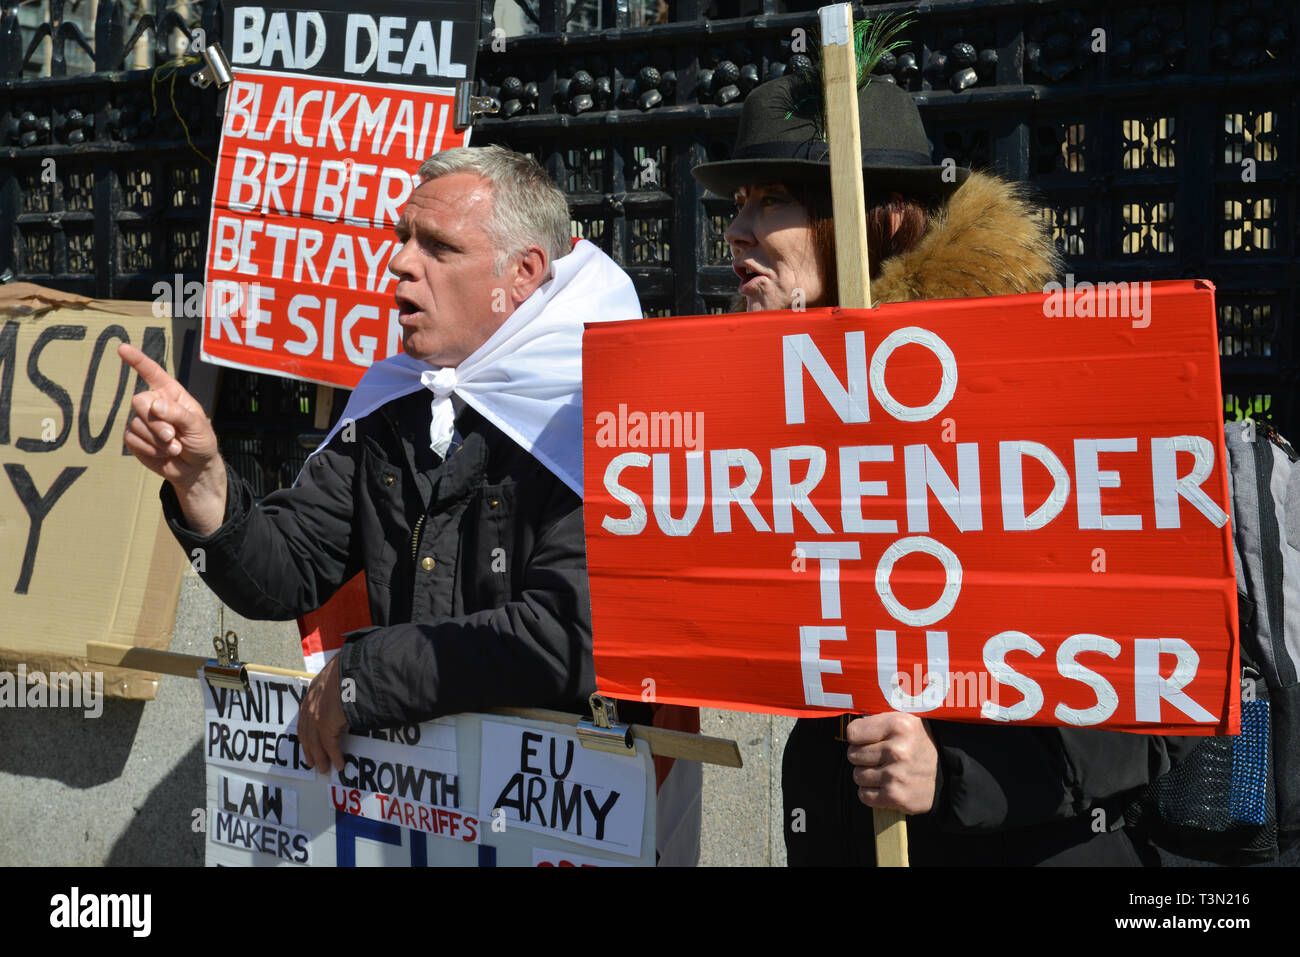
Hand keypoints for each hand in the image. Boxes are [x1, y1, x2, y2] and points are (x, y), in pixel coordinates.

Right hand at [118, 343, 225, 533]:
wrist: (194, 468)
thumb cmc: (201, 442)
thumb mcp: (198, 426)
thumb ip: (178, 414)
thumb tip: (154, 405)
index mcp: (171, 393)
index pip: (151, 372)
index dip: (137, 360)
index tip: (122, 347)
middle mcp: (154, 403)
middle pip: (139, 401)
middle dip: (156, 422)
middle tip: (173, 436)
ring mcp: (142, 420)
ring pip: (136, 423)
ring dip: (157, 440)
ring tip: (175, 447)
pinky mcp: (134, 438)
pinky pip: (132, 439)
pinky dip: (150, 449)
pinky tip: (163, 453)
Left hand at [298, 654, 348, 773]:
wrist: (355, 669)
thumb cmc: (352, 669)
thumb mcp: (340, 675)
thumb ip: (337, 687)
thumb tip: (346, 697)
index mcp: (314, 690)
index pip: (304, 717)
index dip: (306, 733)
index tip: (308, 743)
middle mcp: (311, 703)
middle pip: (305, 733)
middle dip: (309, 750)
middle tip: (313, 762)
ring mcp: (316, 714)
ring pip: (315, 742)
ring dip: (321, 757)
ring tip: (325, 768)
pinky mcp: (326, 723)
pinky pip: (329, 744)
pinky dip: (335, 755)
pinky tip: (339, 763)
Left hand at [846, 712, 937, 813]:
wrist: (948, 774)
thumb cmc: (920, 744)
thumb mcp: (905, 721)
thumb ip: (877, 721)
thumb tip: (849, 729)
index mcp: (899, 726)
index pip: (852, 733)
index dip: (858, 737)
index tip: (868, 740)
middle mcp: (897, 750)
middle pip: (853, 755)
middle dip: (863, 756)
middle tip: (879, 756)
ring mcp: (896, 775)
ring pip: (857, 775)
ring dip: (867, 774)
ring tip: (884, 770)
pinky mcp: (896, 796)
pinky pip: (864, 795)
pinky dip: (870, 792)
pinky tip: (884, 784)